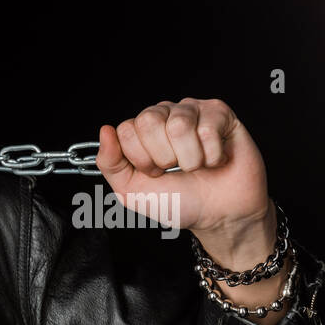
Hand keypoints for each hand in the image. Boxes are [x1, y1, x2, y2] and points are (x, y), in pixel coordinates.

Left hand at [95, 98, 270, 237]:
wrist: (217, 214)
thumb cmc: (177, 200)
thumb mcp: (131, 191)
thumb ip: (111, 163)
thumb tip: (105, 130)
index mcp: (139, 131)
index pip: (125, 130)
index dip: (140, 159)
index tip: (154, 173)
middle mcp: (163, 114)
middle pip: (148, 121)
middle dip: (162, 157)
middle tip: (174, 168)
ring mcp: (192, 110)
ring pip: (179, 125)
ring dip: (189, 158)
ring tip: (195, 165)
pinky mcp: (219, 113)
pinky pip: (208, 129)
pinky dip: (211, 156)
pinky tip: (214, 160)